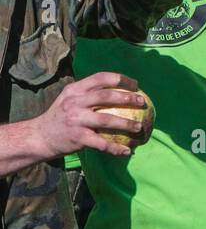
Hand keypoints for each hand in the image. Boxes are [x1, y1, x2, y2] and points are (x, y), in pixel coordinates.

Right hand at [34, 72, 148, 158]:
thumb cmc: (62, 116)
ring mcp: (76, 120)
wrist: (40, 137)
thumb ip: (89, 93)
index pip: (101, 78)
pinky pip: (102, 144)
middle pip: (106, 96)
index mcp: (75, 90)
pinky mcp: (78, 138)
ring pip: (107, 120)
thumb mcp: (70, 98)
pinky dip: (116, 148)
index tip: (136, 86)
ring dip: (127, 124)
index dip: (121, 80)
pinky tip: (127, 151)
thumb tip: (122, 90)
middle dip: (128, 98)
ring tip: (139, 127)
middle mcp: (74, 103)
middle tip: (143, 102)